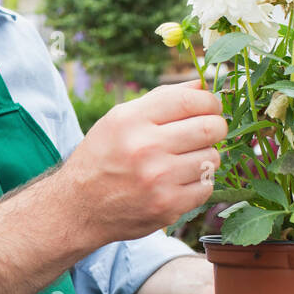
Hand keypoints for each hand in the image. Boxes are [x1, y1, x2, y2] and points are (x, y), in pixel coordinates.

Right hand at [59, 80, 225, 249]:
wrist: (79, 208)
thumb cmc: (102, 158)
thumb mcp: (119, 120)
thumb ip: (161, 99)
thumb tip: (203, 85)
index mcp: (131, 120)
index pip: (191, 100)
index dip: (210, 102)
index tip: (211, 107)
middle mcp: (144, 147)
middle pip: (210, 128)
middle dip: (215, 128)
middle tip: (206, 133)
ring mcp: (158, 179)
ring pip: (212, 158)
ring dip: (204, 158)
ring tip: (184, 161)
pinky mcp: (167, 206)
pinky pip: (206, 187)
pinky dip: (198, 184)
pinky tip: (178, 182)